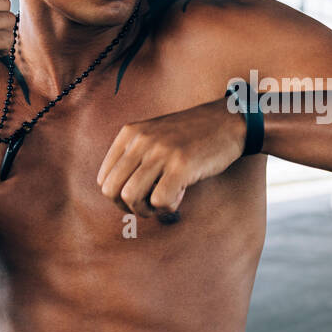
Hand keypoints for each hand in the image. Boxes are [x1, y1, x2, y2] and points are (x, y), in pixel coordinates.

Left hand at [96, 97, 247, 222]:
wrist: (228, 121)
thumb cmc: (192, 135)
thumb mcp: (154, 135)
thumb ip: (135, 156)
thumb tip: (119, 195)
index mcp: (130, 133)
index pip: (103, 178)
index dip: (119, 196)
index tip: (141, 195)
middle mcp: (141, 141)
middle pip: (111, 191)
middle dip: (128, 207)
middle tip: (149, 205)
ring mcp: (161, 152)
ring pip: (130, 197)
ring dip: (146, 210)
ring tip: (165, 201)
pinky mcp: (182, 165)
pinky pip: (160, 201)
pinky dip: (168, 207)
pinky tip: (181, 194)